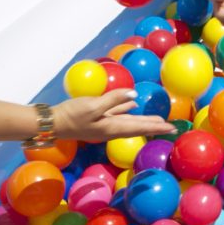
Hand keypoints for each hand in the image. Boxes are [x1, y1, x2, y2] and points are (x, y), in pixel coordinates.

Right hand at [53, 89, 175, 140]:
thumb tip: (134, 95)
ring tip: (157, 119)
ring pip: (130, 121)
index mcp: (113, 127)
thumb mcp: (93, 106)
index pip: (140, 127)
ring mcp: (104, 124)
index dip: (157, 127)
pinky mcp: (97, 118)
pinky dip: (127, 110)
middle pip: (138, 126)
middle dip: (155, 126)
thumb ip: (114, 100)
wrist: (51, 122)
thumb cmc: (71, 115)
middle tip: (171, 127)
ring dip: (144, 120)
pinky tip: (132, 105)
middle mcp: (111, 128)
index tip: (171, 128)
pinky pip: (118, 114)